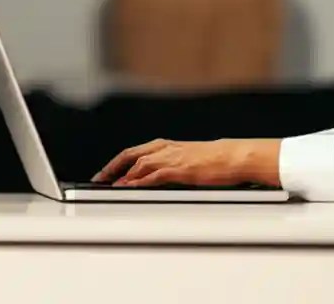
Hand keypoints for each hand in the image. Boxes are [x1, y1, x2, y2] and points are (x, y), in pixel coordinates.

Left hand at [91, 138, 281, 187]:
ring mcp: (173, 158)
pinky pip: (155, 175)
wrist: (233, 156)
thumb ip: (172, 164)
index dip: (117, 161)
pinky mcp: (180, 169)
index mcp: (167, 145)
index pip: (135, 151)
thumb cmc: (216, 158)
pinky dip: (140, 181)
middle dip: (113, 166)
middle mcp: (166, 148)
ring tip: (110, 185)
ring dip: (123, 175)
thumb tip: (159, 175)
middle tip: (99, 178)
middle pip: (131, 154)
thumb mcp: (188, 158)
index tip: (106, 172)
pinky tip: (131, 188)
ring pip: (140, 163)